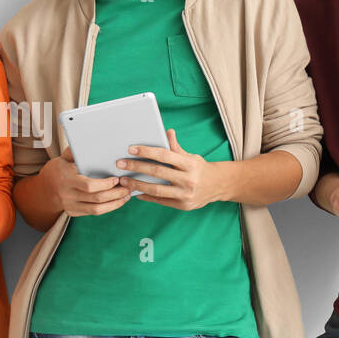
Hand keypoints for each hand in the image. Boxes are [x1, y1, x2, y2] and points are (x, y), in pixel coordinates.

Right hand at [45, 146, 130, 217]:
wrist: (43, 189)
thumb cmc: (57, 170)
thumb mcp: (62, 158)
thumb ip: (74, 152)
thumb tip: (88, 142)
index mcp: (66, 178)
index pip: (89, 185)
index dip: (105, 184)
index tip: (116, 179)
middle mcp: (68, 194)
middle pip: (96, 198)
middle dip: (115, 193)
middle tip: (127, 187)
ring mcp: (70, 205)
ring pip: (97, 209)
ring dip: (115, 203)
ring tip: (126, 196)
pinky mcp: (73, 212)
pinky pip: (94, 212)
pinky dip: (108, 208)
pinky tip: (117, 201)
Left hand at [116, 129, 234, 209]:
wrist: (218, 186)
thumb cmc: (200, 169)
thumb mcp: (191, 156)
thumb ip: (176, 147)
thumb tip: (167, 131)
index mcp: (190, 164)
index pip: (164, 155)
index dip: (146, 152)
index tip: (131, 149)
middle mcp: (188, 180)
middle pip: (157, 172)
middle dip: (136, 167)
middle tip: (120, 164)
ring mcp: (185, 195)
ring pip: (156, 189)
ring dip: (137, 184)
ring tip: (123, 180)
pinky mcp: (182, 205)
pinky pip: (160, 201)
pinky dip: (146, 196)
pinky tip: (135, 191)